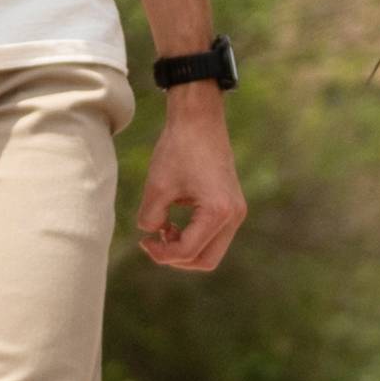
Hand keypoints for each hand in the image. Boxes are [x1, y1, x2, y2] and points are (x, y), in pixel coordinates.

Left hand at [137, 91, 242, 273]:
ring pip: (211, 251)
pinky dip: (194, 236)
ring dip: (185, 248)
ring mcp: (236, 210)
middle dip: (176, 258)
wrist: (199, 119)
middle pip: (205, 261)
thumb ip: (150, 219)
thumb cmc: (178, 148)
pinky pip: (213, 235)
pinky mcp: (232, 205)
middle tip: (154, 243)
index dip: (161, 253)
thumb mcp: (157, 187)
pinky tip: (174, 222)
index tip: (143, 241)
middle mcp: (234, 215)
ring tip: (164, 229)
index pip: (188, 252)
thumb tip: (153, 234)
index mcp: (218, 211)